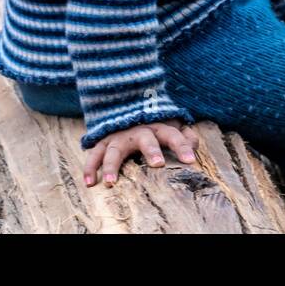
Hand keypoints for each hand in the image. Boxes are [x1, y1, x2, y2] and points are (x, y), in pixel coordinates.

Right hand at [83, 118, 199, 187]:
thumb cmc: (154, 123)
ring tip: (111, 183)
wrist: (125, 102)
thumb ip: (184, 135)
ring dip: (111, 165)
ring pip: (115, 149)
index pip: (173, 134)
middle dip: (151, 150)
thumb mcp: (171, 125)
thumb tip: (194, 145)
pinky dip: (90, 167)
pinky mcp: (103, 141)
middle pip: (146, 138)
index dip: (182, 146)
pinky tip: (90, 182)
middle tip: (158, 164)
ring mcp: (119, 135)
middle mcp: (138, 130)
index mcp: (158, 127)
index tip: (190, 160)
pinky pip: (95, 154)